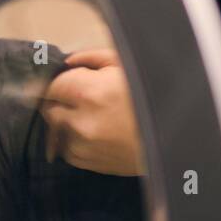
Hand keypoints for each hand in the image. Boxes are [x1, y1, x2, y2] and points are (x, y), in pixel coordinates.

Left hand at [39, 47, 142, 176]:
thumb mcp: (126, 65)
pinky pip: (67, 149)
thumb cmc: (153, 98)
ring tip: (93, 115)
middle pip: (49, 108)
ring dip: (67, 121)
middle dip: (61, 100)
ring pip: (56, 129)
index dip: (60, 81)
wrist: (171, 137)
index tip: (68, 80)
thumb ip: (92, 58)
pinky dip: (75, 140)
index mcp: (89, 91)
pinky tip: (96, 131)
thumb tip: (69, 61)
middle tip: (81, 96)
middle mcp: (80, 121)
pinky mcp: (87, 162)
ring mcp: (81, 145)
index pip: (51, 85)